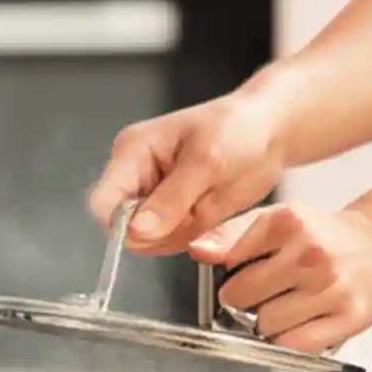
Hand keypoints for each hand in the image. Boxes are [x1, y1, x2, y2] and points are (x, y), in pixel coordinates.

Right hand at [87, 90, 285, 255]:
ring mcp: (154, 199)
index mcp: (132, 153)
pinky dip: (192, 236)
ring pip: (149, 241)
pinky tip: (208, 211)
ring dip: (180, 234)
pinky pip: (171, 243)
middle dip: (161, 231)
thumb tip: (137, 230)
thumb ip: (171, 198)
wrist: (268, 134)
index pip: (103, 202)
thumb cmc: (238, 128)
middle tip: (195, 207)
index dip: (122, 225)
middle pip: (124, 229)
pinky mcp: (173, 215)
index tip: (158, 226)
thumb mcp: (208, 160)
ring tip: (205, 204)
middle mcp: (136, 178)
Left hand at [188, 204, 371, 353]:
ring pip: (267, 326)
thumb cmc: (320, 235)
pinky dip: (291, 339)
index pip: (228, 264)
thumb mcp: (273, 220)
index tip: (244, 269)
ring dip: (269, 322)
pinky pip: (296, 345)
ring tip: (289, 303)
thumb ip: (230, 234)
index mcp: (288, 222)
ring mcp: (333, 286)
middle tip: (267, 289)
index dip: (232, 272)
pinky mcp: (350, 317)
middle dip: (246, 299)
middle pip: (242, 298)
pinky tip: (301, 320)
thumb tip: (198, 251)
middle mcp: (312, 253)